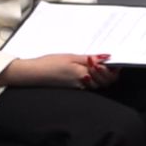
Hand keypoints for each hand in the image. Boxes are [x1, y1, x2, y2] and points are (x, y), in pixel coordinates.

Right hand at [0, 53, 115, 89]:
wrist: (33, 73)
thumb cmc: (49, 63)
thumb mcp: (71, 57)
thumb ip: (90, 58)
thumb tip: (106, 57)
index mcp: (83, 74)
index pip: (107, 75)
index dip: (112, 68)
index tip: (112, 60)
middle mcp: (83, 84)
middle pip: (105, 82)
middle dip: (108, 72)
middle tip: (104, 60)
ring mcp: (79, 87)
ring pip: (98, 84)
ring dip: (101, 74)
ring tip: (94, 62)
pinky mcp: (74, 88)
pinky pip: (89, 84)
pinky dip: (93, 77)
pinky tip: (88, 68)